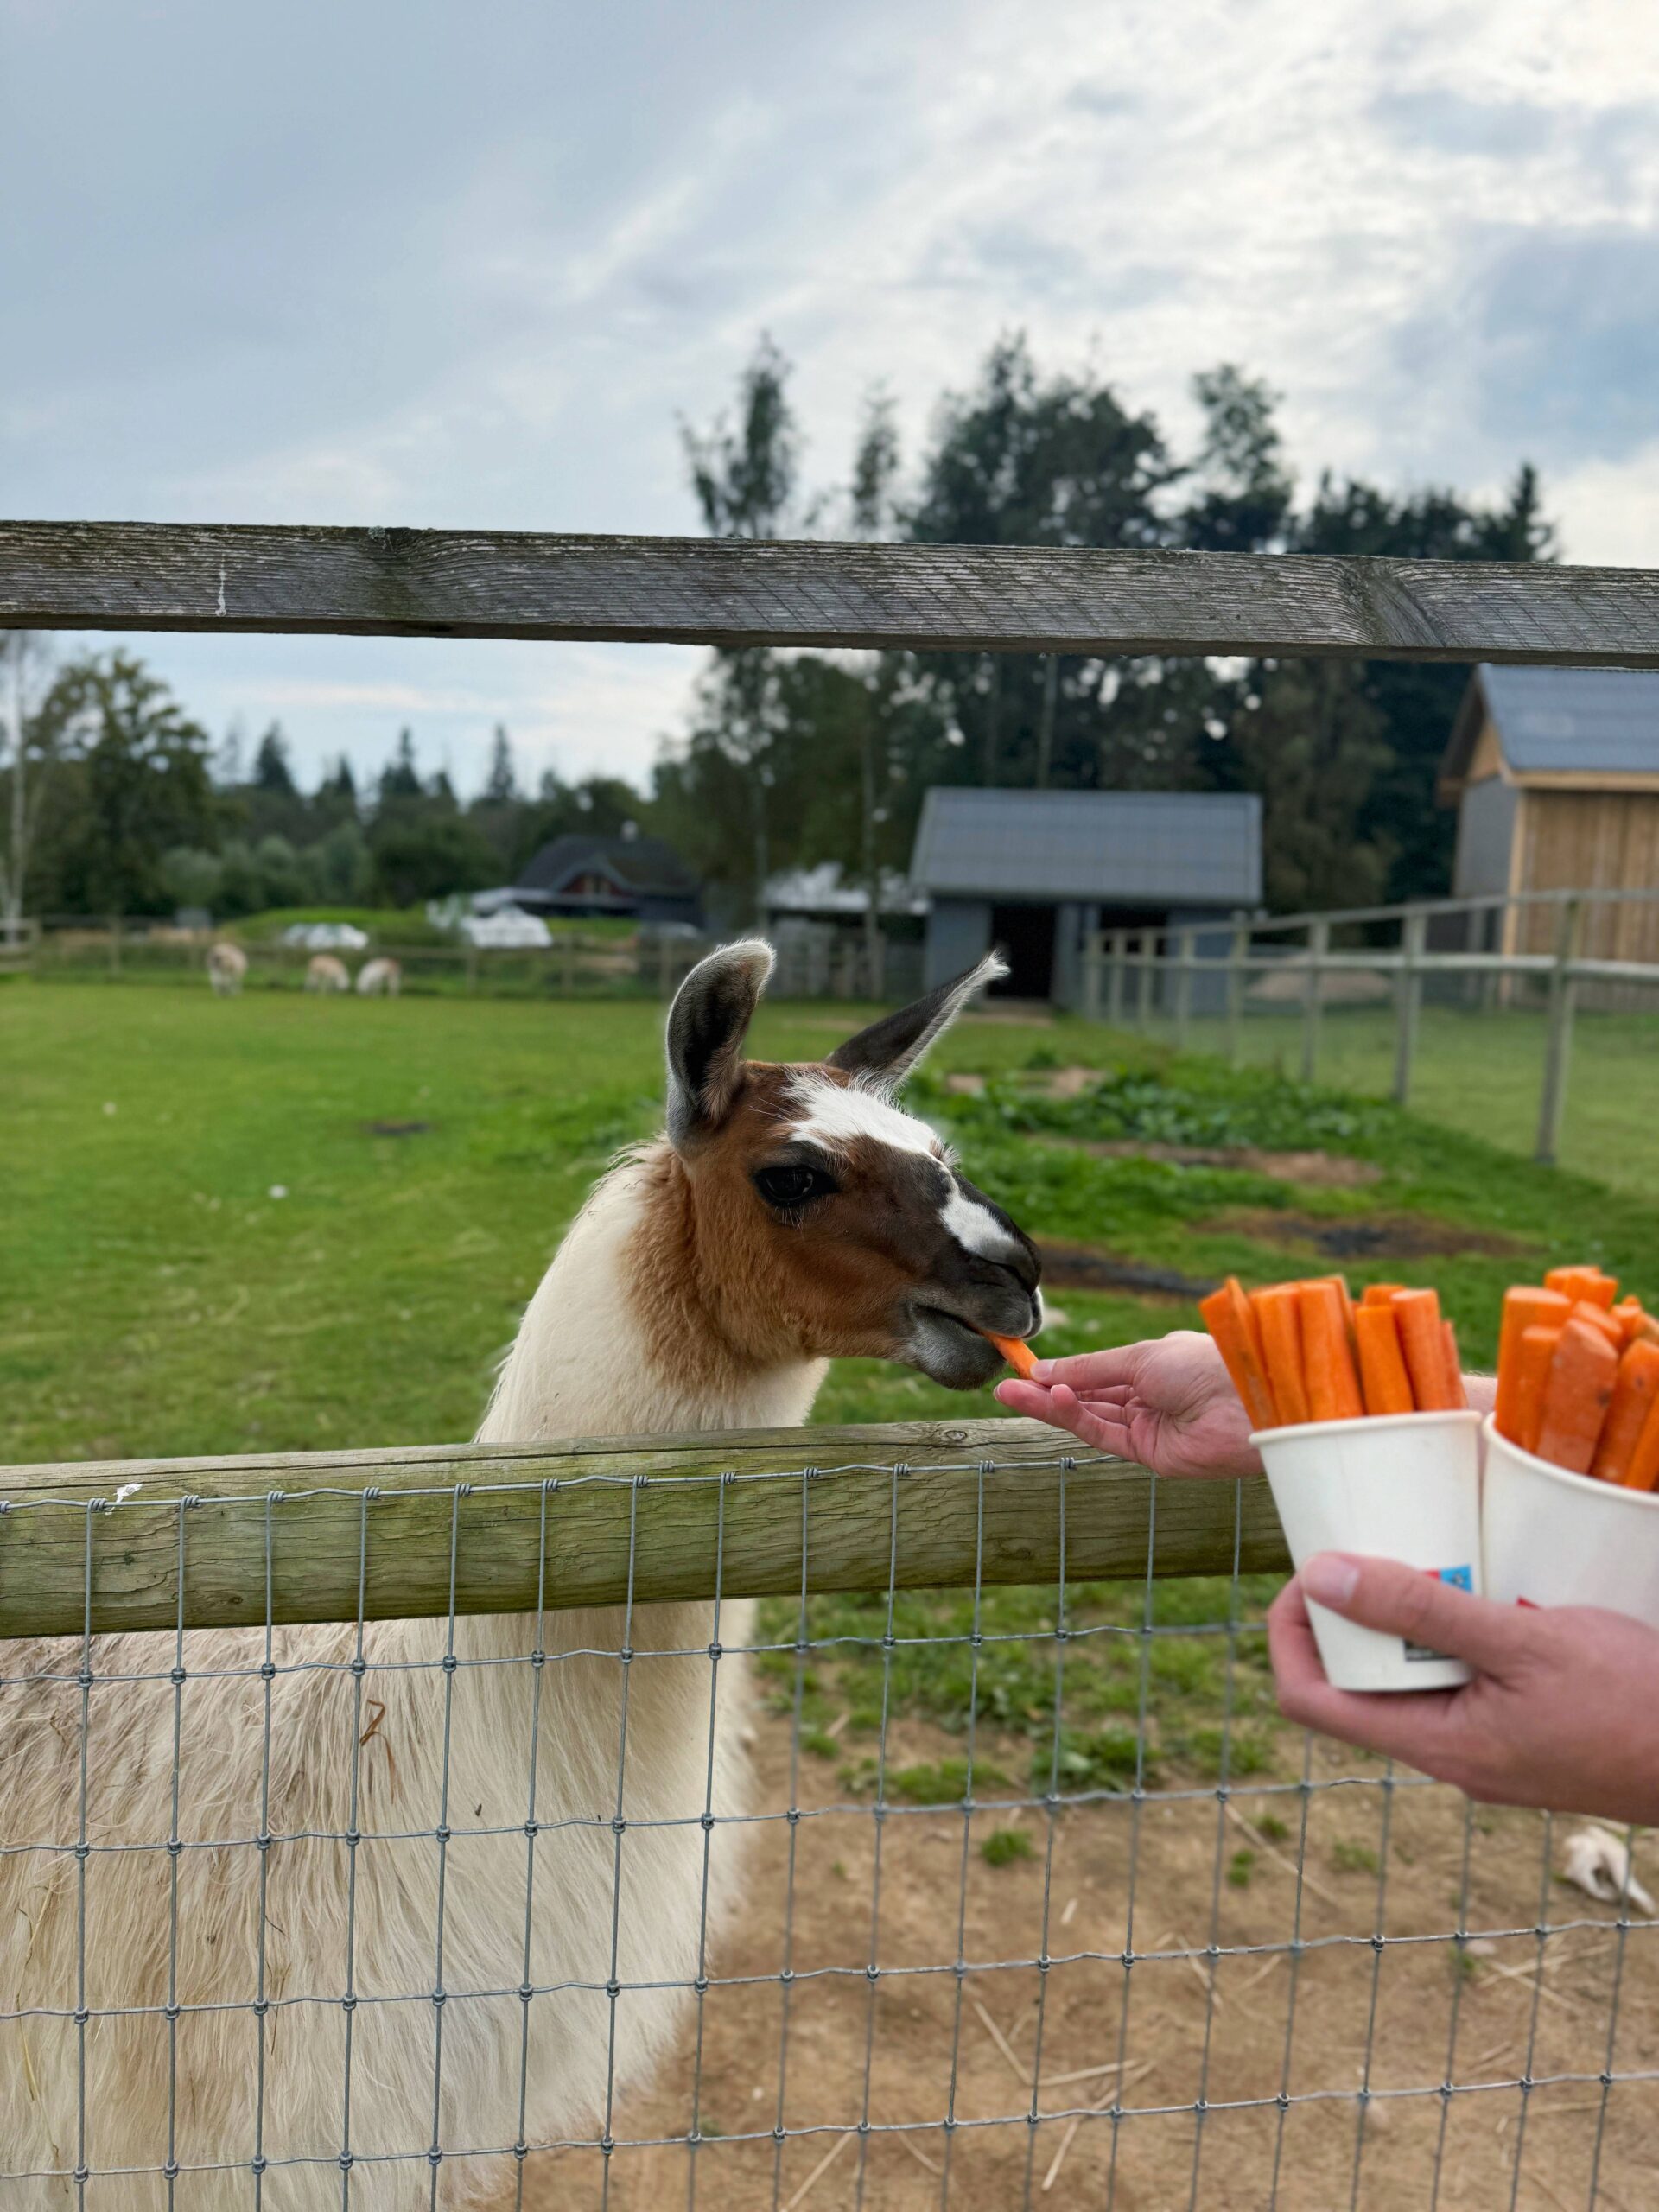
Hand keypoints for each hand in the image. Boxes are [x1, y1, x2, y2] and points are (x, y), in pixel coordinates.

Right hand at [994, 1330, 1261, 1479]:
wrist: (1248, 1403)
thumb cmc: (1203, 1365)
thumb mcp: (1139, 1357)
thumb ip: (1090, 1369)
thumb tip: (1044, 1369)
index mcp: (1154, 1365)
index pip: (1097, 1371)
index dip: (1061, 1371)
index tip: (1024, 1368)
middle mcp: (1150, 1396)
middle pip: (1087, 1396)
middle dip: (1045, 1391)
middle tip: (1004, 1387)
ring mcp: (1149, 1427)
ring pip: (1088, 1417)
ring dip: (1050, 1406)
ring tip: (1010, 1394)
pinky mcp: (1150, 1455)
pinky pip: (1103, 1435)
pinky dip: (1075, 1419)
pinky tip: (1051, 1400)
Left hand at [1271, 1553, 1658, 1826]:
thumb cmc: (1634, 1702)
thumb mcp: (1523, 1640)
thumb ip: (1420, 1608)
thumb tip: (1321, 1575)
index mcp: (1436, 1746)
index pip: (1309, 1698)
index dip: (1291, 1628)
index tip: (1314, 1565)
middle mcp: (1450, 1756)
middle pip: (1356, 1681)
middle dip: (1356, 1610)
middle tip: (1382, 1543)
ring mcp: (1486, 1748)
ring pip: (1412, 1676)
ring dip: (1413, 1615)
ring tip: (1440, 1556)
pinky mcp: (1521, 1731)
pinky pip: (1461, 1679)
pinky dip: (1458, 1630)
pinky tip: (1491, 1587)